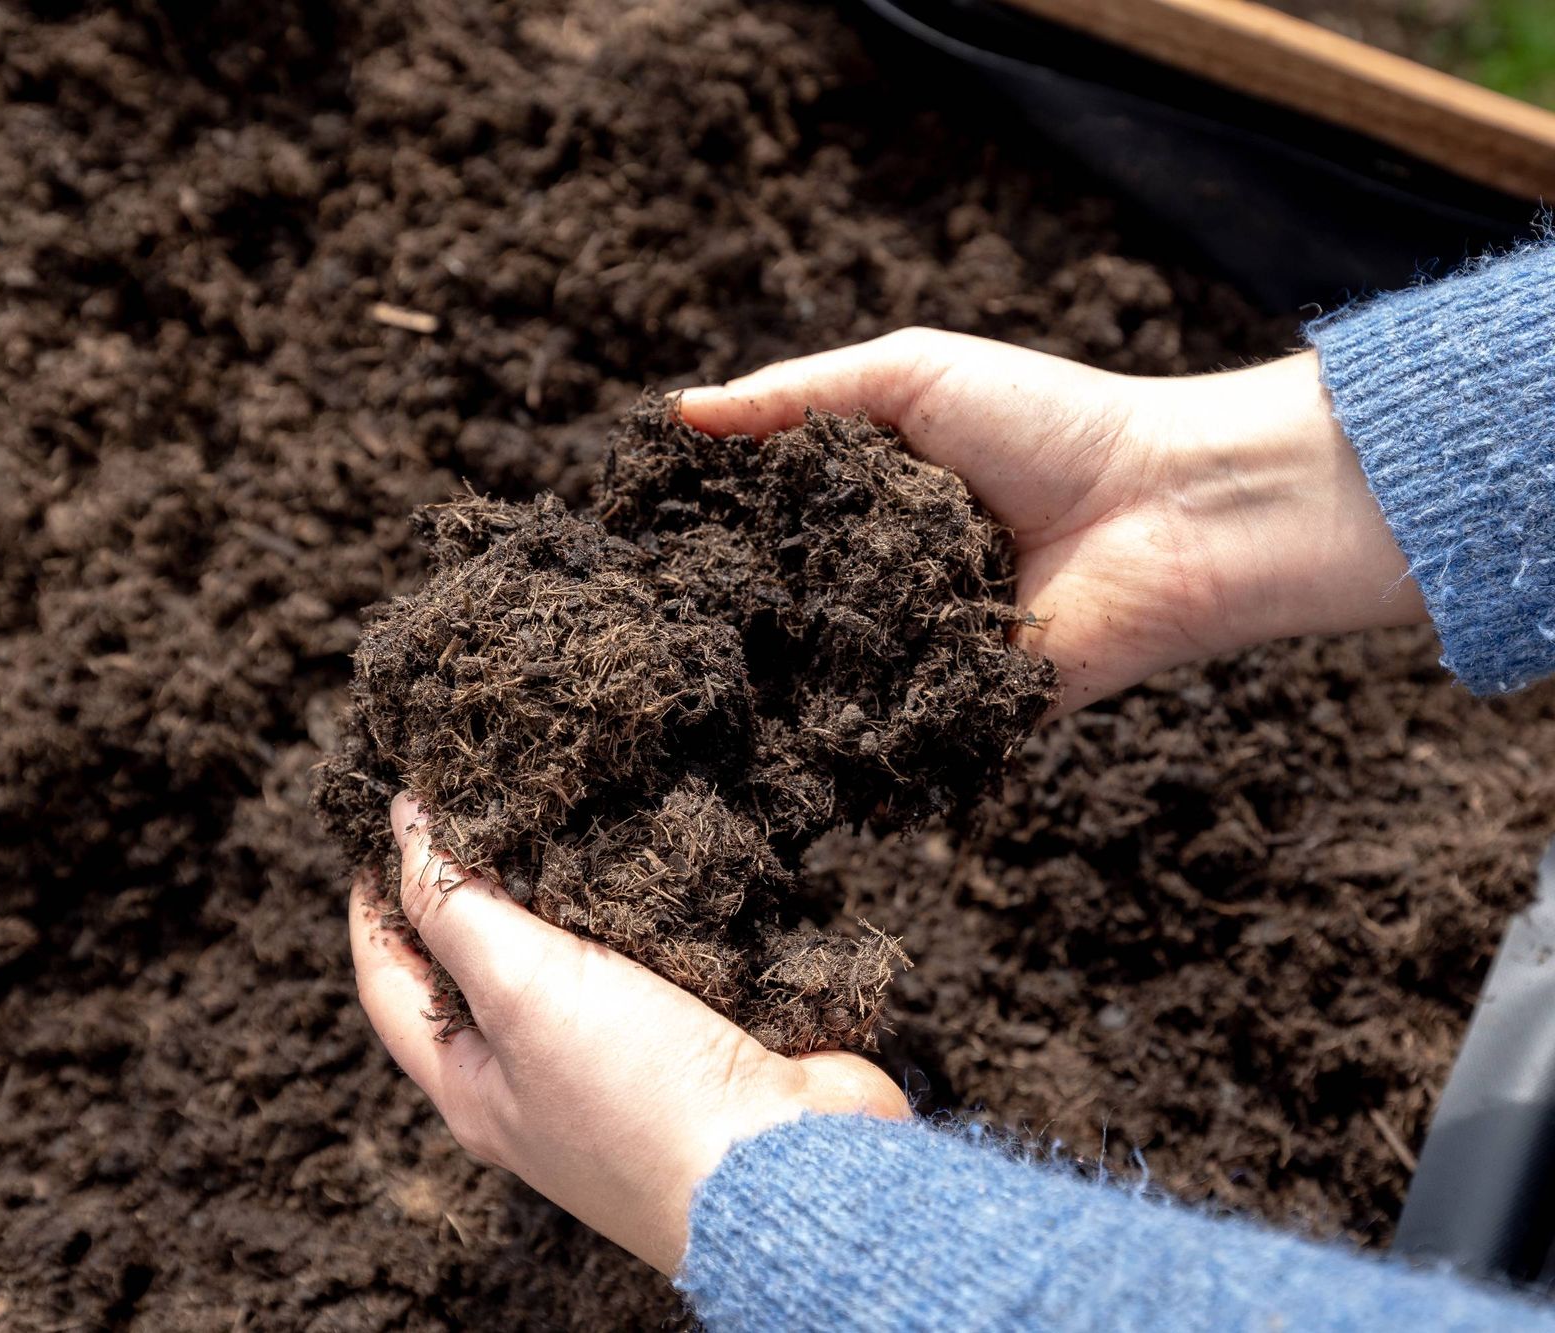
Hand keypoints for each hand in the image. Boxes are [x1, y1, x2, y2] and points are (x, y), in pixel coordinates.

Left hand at [350, 794, 908, 1275]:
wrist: (787, 1165)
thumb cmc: (641, 1099)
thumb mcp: (524, 992)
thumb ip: (457, 909)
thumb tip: (403, 826)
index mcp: (474, 1087)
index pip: (389, 982)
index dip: (375, 902)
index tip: (385, 820)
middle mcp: (538, 1082)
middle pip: (476, 971)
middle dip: (469, 887)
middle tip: (476, 800)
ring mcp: (618, 1066)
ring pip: (569, 961)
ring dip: (561, 891)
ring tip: (559, 812)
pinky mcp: (691, 1041)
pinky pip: (649, 962)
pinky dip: (641, 910)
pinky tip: (650, 860)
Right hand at [679, 329, 1425, 714]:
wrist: (1170, 510)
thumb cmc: (1049, 424)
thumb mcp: (912, 376)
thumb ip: (797, 396)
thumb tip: (678, 410)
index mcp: (874, 502)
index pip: (770, 525)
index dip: (708, 535)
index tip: (628, 551)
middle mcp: (889, 579)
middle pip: (789, 609)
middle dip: (728, 625)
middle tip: (640, 644)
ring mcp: (923, 650)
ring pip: (827, 681)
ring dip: (772, 696)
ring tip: (683, 714)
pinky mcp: (962, 712)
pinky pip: (891, 738)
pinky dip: (844, 753)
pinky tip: (771, 768)